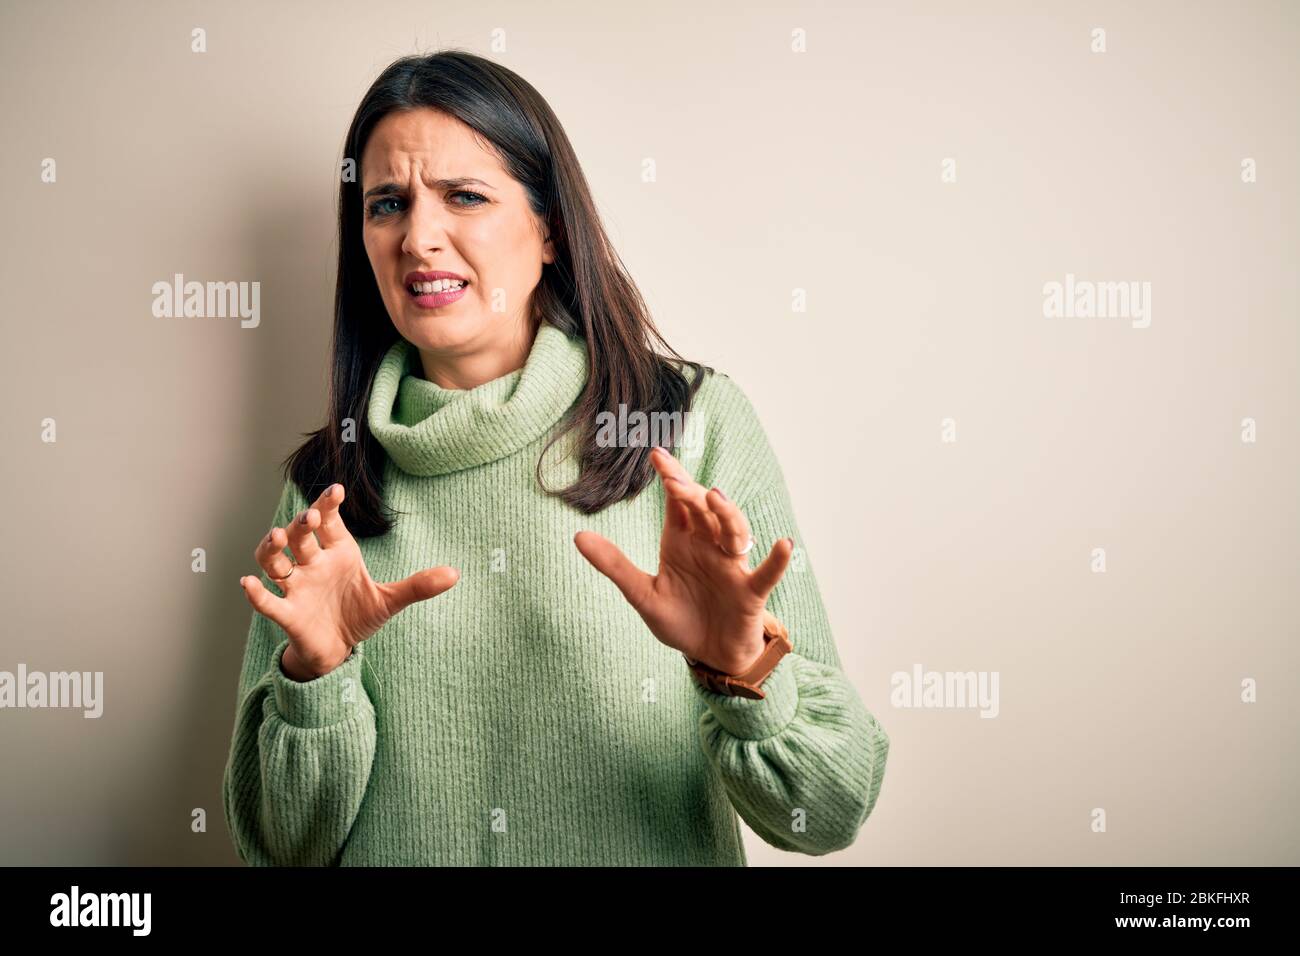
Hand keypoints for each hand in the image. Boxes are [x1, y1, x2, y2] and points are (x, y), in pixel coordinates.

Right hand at [239, 483, 458, 679]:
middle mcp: (313, 565)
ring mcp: (296, 588)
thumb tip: (457, 574)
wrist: (339, 650)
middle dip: (302, 524)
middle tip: (310, 516)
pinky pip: (267, 602)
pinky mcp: (288, 614)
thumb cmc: (358, 615)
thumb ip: (420, 586)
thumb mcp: (391, 600)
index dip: (329, 505)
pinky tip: (248, 583)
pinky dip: (256, 593)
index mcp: (338, 553)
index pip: (330, 522)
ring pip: (275, 562)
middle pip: (300, 537)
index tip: (337, 490)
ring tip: (276, 537)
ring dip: (271, 549)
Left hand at [574, 445, 793, 674]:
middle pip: (704, 510)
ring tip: (715, 498)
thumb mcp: (642, 595)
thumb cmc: (680, 621)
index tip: (656, 454)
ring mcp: (732, 567)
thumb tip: (577, 536)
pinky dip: (777, 560)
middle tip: (672, 479)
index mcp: (682, 541)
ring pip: (734, 532)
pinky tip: (783, 545)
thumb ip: (614, 565)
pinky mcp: (750, 592)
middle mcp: (709, 547)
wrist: (710, 657)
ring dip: (727, 514)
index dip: (671, 477)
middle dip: (690, 492)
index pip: (678, 501)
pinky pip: (766, 573)